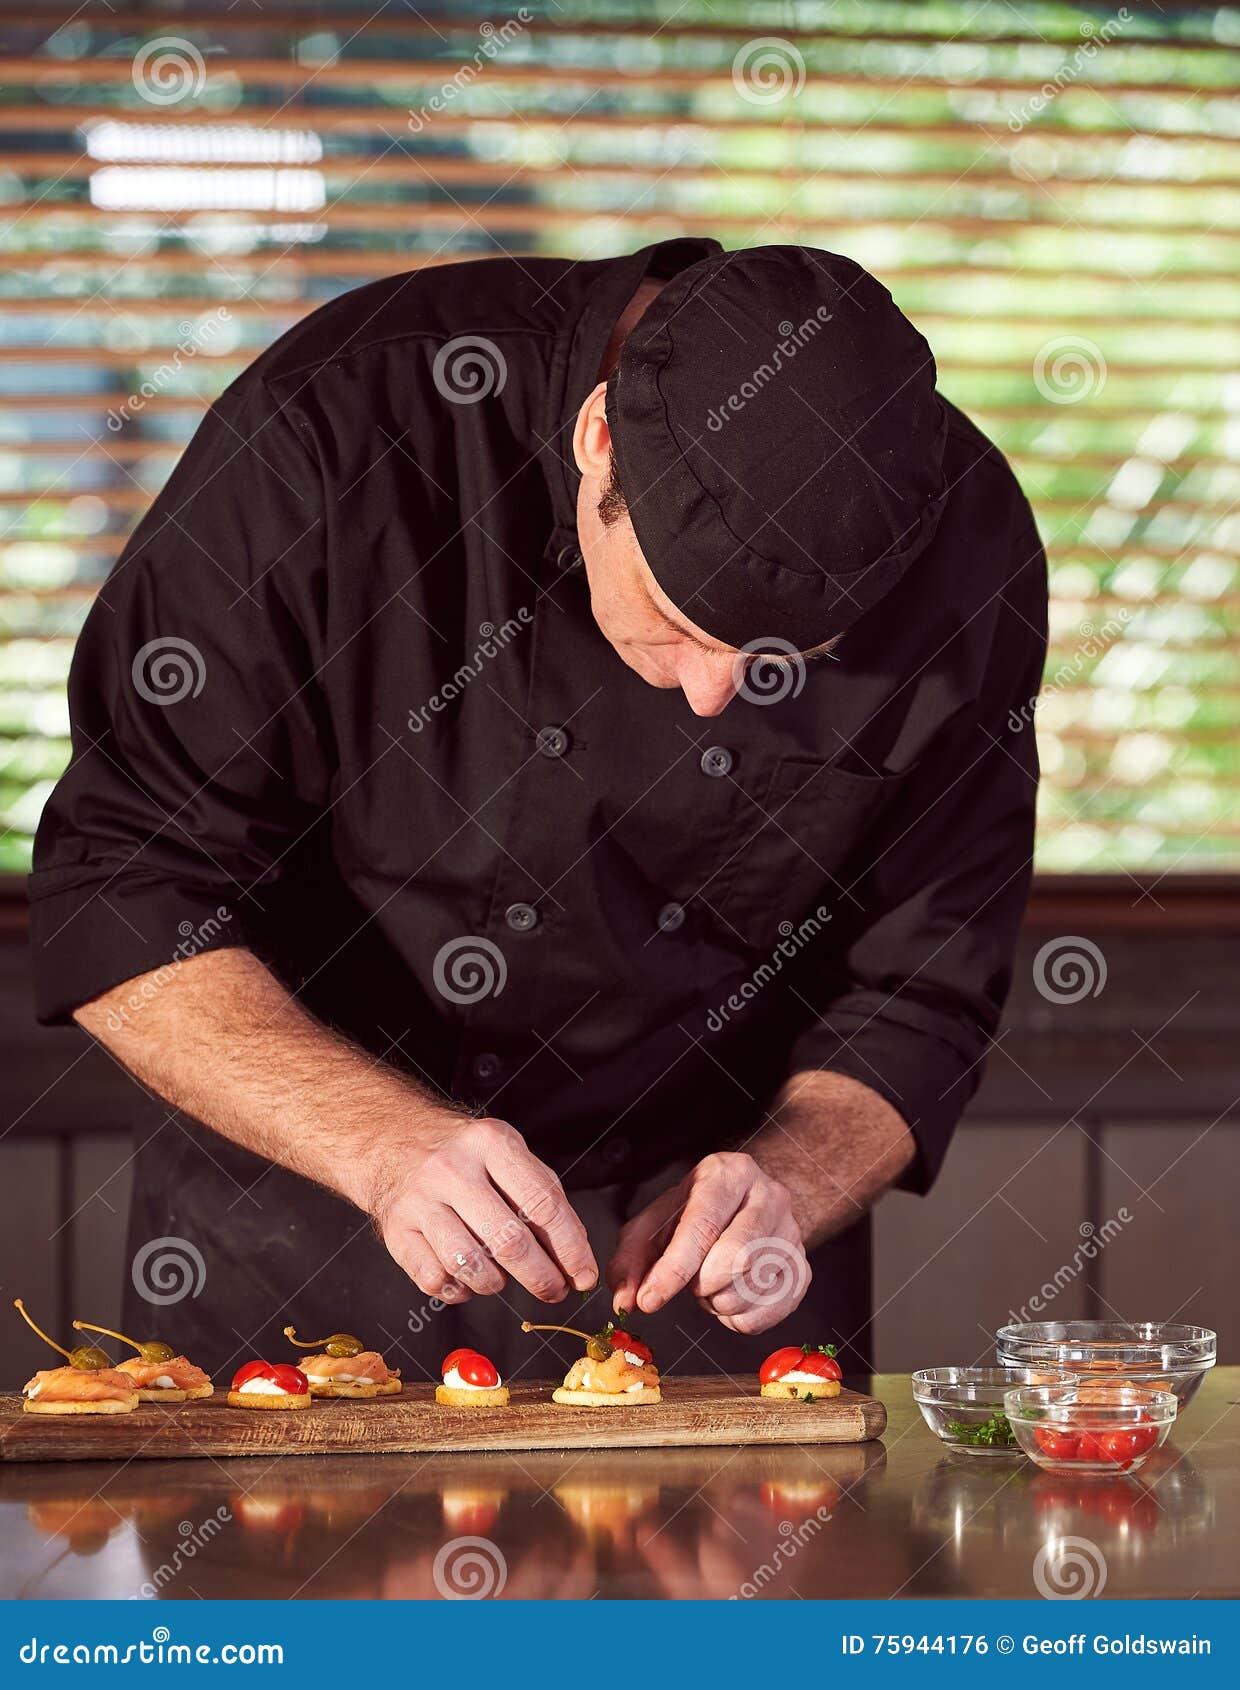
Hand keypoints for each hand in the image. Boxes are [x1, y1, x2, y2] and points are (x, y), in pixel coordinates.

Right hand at [371, 1117, 597, 1305]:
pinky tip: (467, 1278)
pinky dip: (459, 1290)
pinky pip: (435, 1280)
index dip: (570, 1248)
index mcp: (491, 1143)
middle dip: (541, 1277)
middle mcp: (452, 1169)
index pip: (542, 1204)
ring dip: (496, 1284)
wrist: (393, 1139)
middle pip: (509, 1241)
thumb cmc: (465, 1155)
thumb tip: (575, 1255)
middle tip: (554, 1290)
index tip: (583, 1275)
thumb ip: (543, 1196)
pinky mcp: (396, 1230)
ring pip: (471, 1266)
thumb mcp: (507, 1153)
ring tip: (503, 1277)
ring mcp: (420, 1200)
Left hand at [607, 1152, 808, 1334]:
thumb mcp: (655, 1224)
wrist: (746, 1205)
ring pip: (750, 1289)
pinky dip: (739, 1319)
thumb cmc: (695, 1213)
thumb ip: (631, 1260)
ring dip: (717, 1302)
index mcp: (728, 1174)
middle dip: (700, 1284)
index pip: (703, 1225)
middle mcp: (769, 1195)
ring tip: (712, 1284)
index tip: (649, 1300)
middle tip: (692, 1281)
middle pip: (735, 1258)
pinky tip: (730, 1298)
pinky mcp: (803, 1267)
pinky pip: (769, 1313)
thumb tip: (626, 1301)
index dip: (673, 1269)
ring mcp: (793, 1231)